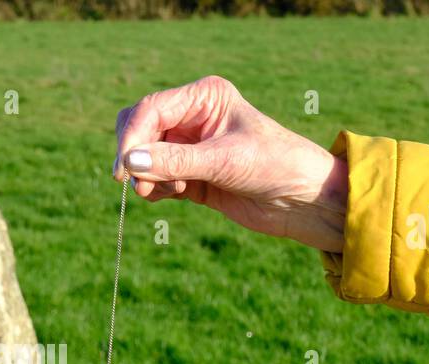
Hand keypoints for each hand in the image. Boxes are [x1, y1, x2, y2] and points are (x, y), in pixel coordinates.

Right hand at [114, 76, 348, 252]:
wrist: (304, 200)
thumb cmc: (276, 165)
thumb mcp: (224, 161)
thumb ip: (174, 162)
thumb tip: (129, 161)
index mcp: (205, 98)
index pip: (151, 110)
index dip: (132, 137)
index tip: (123, 168)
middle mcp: (193, 118)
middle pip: (140, 129)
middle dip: (133, 155)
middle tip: (132, 182)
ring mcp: (190, 149)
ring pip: (144, 157)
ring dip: (145, 176)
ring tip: (166, 192)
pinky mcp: (190, 177)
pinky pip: (155, 179)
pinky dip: (155, 189)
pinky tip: (175, 195)